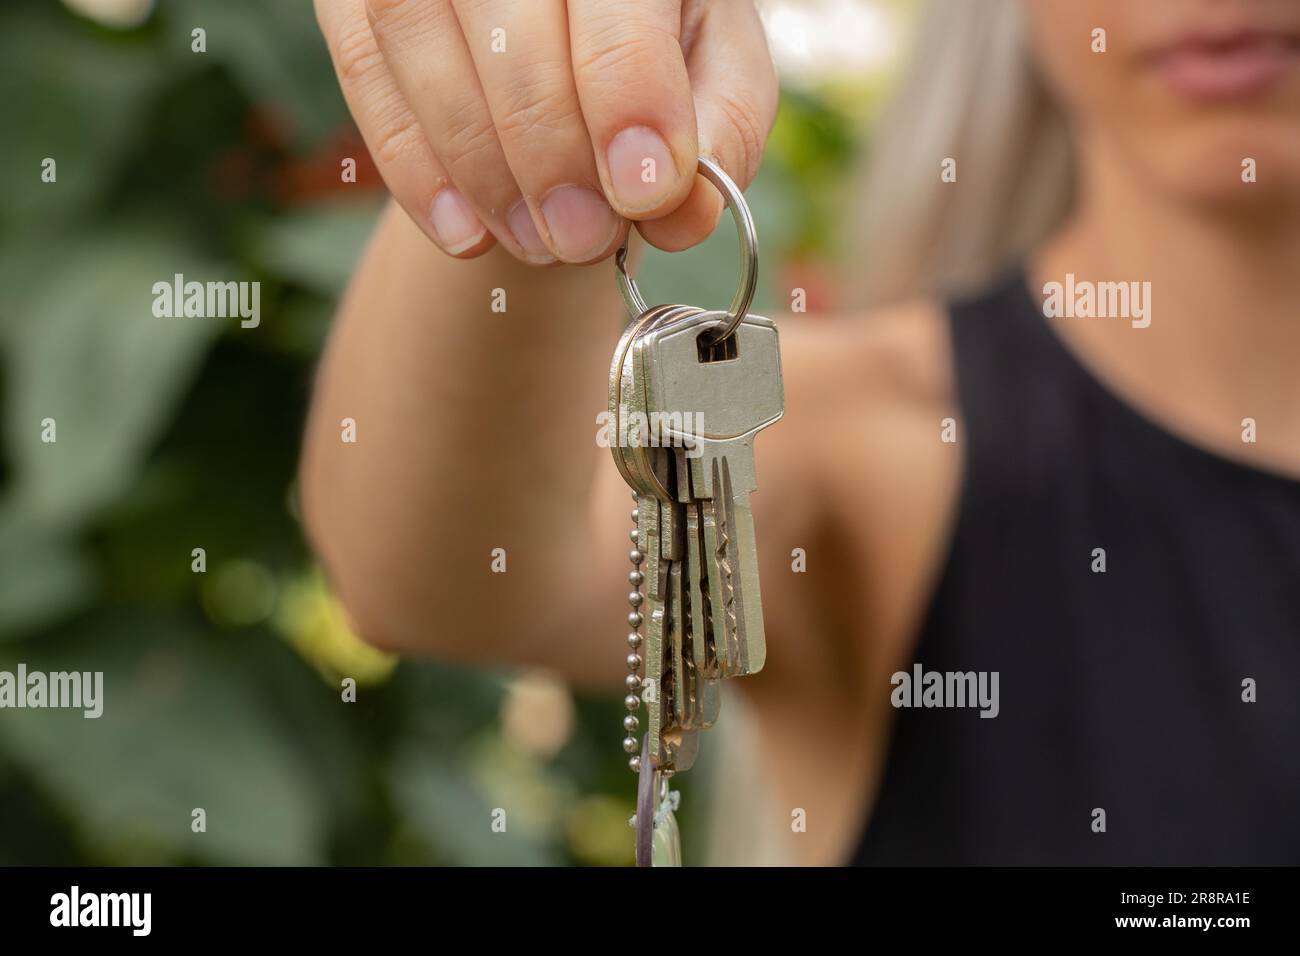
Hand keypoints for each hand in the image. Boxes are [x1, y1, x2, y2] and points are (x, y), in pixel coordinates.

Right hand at [314, 0, 776, 263]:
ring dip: (481, 167)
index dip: (626, 95)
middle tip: (581, 239)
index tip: (641, 193)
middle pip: (511, 18)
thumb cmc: (652, 55)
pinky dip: (415, 168)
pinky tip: (466, 235)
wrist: (566, 46)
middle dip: (549, 149)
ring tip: (534, 244)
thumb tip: (683, 213)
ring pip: (420, 37)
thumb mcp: (716, 83)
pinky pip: (366, 73)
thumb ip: (718, 137)